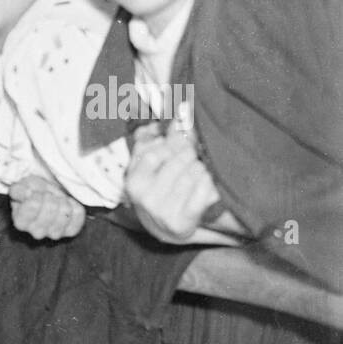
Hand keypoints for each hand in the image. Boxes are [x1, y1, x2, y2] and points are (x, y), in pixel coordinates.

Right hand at [8, 175, 86, 240]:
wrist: (46, 197)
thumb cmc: (32, 192)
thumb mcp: (21, 187)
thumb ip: (18, 190)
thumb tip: (28, 193)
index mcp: (21, 222)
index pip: (34, 205)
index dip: (37, 194)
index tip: (35, 193)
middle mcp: (37, 232)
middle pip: (51, 208)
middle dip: (50, 196)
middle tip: (47, 195)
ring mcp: (54, 233)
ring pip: (65, 213)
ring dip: (63, 201)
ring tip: (56, 200)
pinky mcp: (70, 231)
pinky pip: (78, 215)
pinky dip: (75, 205)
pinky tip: (66, 204)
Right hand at [125, 123, 220, 243]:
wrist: (166, 228)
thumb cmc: (160, 188)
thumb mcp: (152, 165)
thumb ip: (161, 139)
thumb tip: (178, 115)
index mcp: (134, 180)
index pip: (156, 151)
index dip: (173, 146)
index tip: (179, 147)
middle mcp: (144, 197)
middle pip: (180, 160)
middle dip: (191, 157)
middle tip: (192, 161)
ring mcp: (162, 211)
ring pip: (194, 173)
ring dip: (202, 170)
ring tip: (198, 174)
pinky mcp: (181, 222)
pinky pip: (204, 191)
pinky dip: (210, 185)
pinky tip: (206, 186)